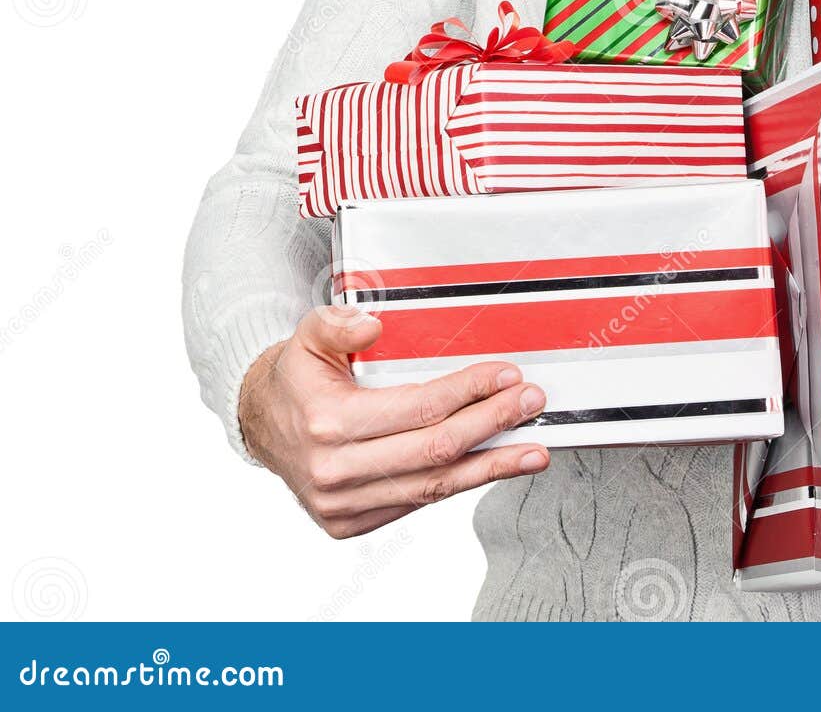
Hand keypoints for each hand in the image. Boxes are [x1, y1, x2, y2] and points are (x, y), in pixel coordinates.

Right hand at [238, 305, 549, 538]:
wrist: (262, 424)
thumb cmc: (297, 378)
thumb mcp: (309, 335)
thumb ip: (339, 323)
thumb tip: (374, 325)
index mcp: (329, 423)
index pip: (419, 409)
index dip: (468, 391)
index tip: (506, 375)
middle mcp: (336, 472)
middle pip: (435, 451)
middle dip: (492, 424)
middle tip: (530, 402)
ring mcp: (343, 505)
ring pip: (434, 487)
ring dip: (491, 466)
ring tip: (532, 451)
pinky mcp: (352, 523)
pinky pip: (418, 501)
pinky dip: (459, 483)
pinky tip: (490, 465)